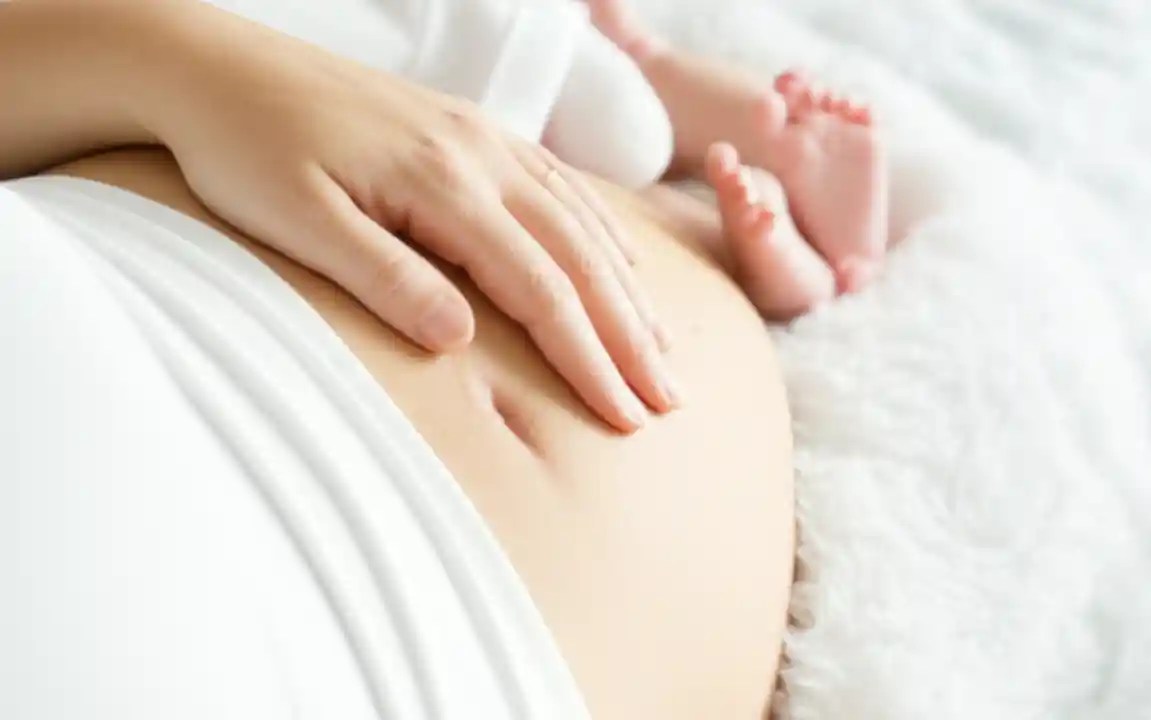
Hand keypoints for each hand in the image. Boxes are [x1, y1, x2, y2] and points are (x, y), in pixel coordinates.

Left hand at [144, 1, 677, 430]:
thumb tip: (459, 342)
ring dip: (628, 290)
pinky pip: (561, 185)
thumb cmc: (245, 149)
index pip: (540, 286)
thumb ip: (384, 276)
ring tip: (664, 350)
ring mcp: (484, 137)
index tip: (626, 414)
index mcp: (443, 183)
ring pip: (582, 220)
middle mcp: (481, 155)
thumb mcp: (297, 221)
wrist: (218, 65)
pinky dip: (602, 233)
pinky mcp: (473, 131)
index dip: (589, 356)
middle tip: (669, 401)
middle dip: (630, 335)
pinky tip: (621, 264)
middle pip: (580, 257)